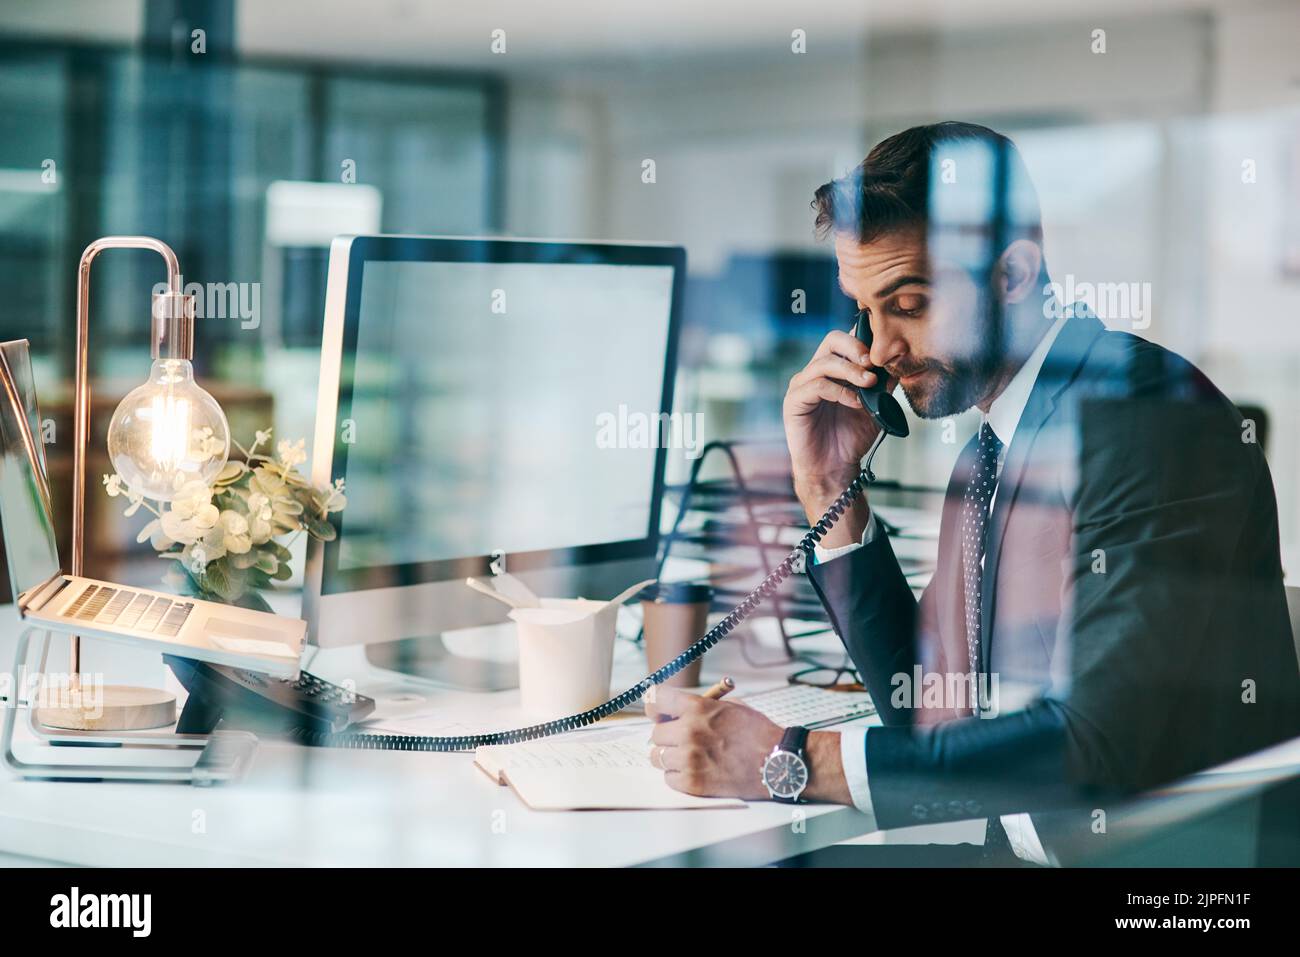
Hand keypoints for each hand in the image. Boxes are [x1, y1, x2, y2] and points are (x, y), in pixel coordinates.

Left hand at [645, 685, 781, 799]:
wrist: (777, 763)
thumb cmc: (757, 733)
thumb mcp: (730, 706)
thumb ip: (700, 706)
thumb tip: (675, 710)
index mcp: (698, 708)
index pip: (655, 700)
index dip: (655, 706)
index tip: (658, 712)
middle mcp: (689, 731)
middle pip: (656, 733)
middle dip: (667, 736)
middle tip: (682, 739)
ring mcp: (689, 759)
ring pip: (658, 757)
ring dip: (670, 757)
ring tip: (689, 756)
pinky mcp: (693, 783)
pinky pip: (668, 778)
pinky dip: (678, 776)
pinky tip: (695, 770)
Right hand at [783, 329, 889, 546]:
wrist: (835, 467)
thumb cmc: (851, 437)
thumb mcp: (876, 406)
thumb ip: (884, 383)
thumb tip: (899, 360)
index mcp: (834, 369)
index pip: (846, 340)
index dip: (865, 339)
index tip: (884, 352)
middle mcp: (815, 371)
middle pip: (832, 340)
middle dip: (856, 348)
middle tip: (874, 364)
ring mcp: (802, 385)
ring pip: (825, 363)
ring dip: (852, 371)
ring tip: (869, 384)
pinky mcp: (794, 401)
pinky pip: (817, 386)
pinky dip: (840, 392)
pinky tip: (855, 403)